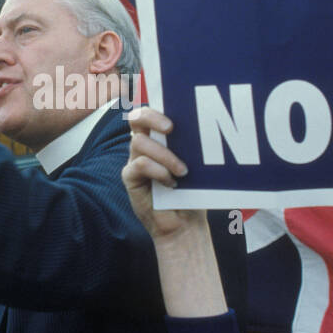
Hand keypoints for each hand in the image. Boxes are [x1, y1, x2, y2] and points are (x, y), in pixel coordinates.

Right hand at [122, 107, 207, 241]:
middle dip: (152, 118)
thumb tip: (202, 126)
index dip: (157, 108)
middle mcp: (144, 146)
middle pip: (136, 118)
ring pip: (139, 142)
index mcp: (158, 138)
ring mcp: (134, 161)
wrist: (185, 223)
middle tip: (171, 129)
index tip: (176, 118)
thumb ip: (192, 146)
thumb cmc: (191, 192)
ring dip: (165, 155)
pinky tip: (171, 183)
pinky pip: (140, 165)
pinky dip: (158, 171)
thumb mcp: (195, 164)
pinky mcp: (130, 178)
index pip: (150, 112)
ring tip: (183, 171)